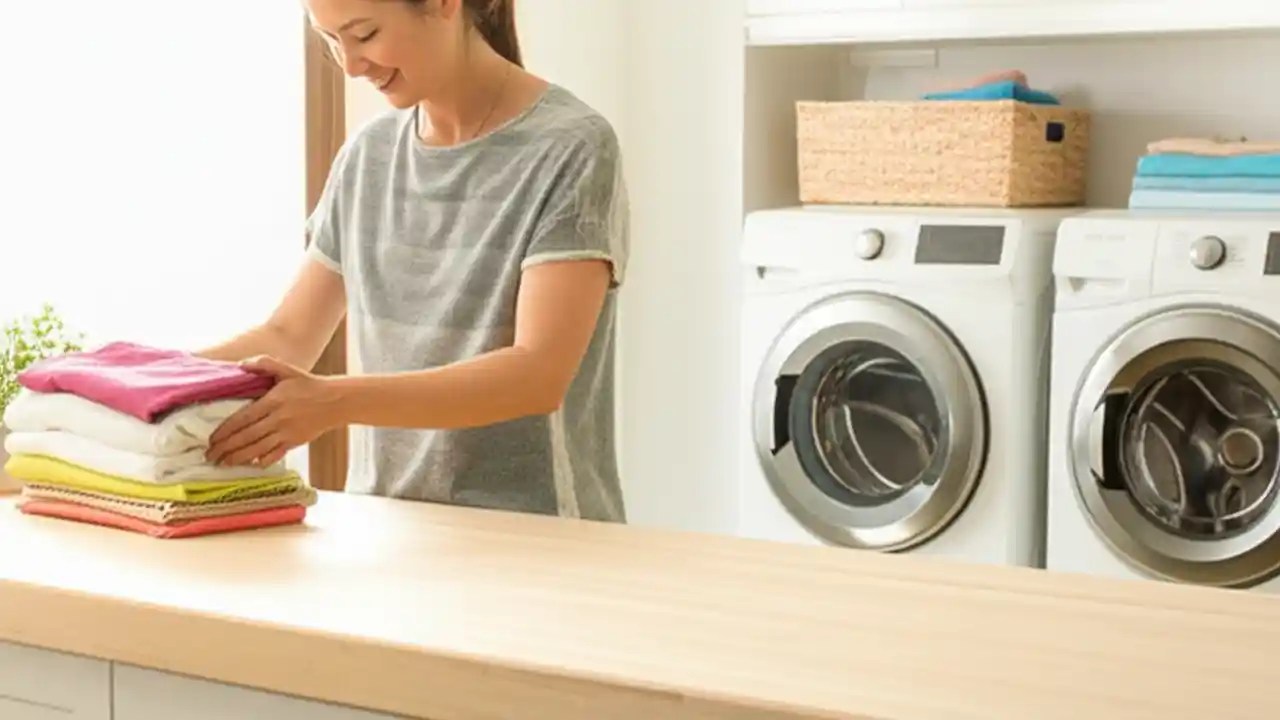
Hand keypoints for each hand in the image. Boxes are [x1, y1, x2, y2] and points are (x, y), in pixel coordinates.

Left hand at [205, 356, 344, 467]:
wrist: (336, 401)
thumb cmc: (309, 384)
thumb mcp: (287, 369)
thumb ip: (264, 364)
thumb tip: (241, 365)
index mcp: (272, 401)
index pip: (242, 419)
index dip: (224, 431)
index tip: (211, 439)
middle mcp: (278, 419)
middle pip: (246, 437)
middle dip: (225, 448)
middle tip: (210, 456)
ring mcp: (286, 433)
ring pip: (257, 449)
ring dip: (238, 458)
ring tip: (223, 464)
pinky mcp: (295, 442)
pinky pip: (275, 454)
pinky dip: (261, 461)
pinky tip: (250, 465)